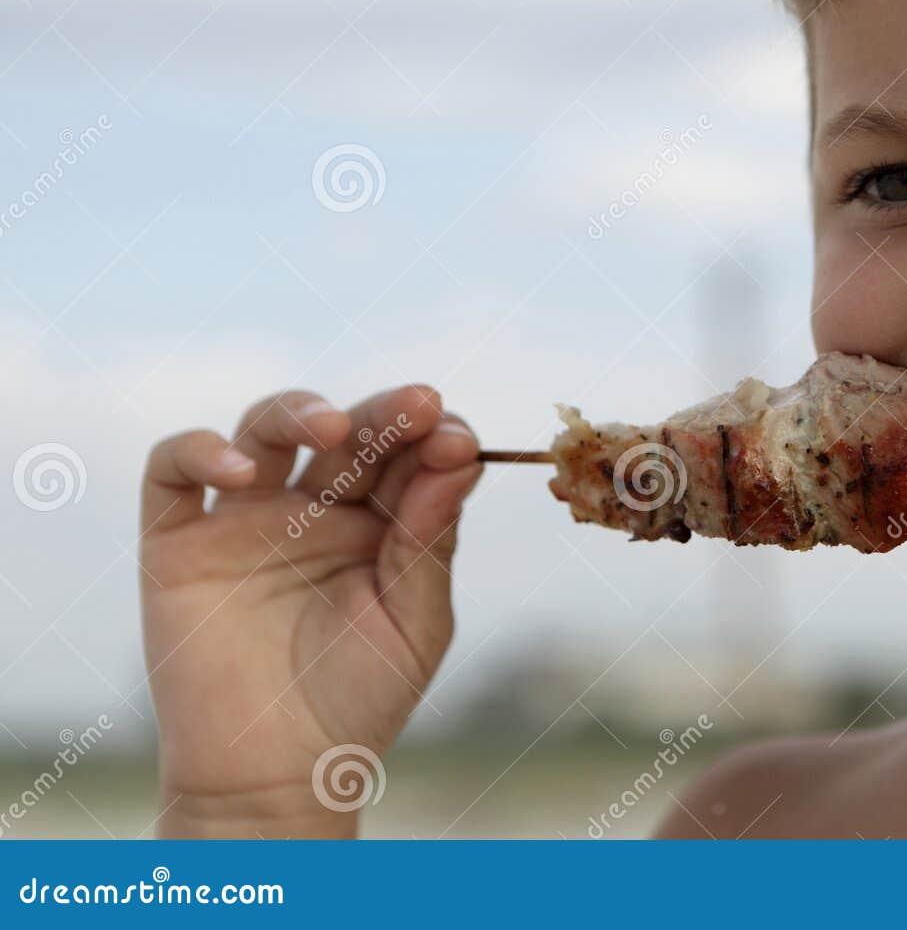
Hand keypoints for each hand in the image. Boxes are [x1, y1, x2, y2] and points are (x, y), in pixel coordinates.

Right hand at [138, 385, 482, 836]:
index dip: (434, 438)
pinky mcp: (180, 541)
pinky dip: (200, 451)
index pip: (408, 456)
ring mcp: (247, 518)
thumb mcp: (414, 622)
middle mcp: (314, 508)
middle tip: (420, 404)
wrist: (276, 776)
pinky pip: (173, 470)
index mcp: (380, 522)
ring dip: (299, 412)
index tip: (459, 440)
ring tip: (335, 429)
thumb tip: (459, 459)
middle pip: (347, 433)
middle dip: (384, 414)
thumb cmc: (358, 700)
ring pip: (265, 429)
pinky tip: (242, 470)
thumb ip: (430, 542)